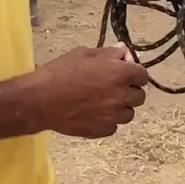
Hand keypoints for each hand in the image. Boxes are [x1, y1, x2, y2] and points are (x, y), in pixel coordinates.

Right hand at [28, 45, 148, 137]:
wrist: (41, 100)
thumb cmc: (61, 71)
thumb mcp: (85, 53)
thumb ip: (109, 54)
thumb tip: (123, 54)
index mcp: (120, 73)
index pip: (142, 75)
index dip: (133, 73)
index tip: (123, 72)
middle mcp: (122, 96)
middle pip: (139, 96)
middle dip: (129, 90)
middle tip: (113, 87)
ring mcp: (113, 116)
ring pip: (129, 114)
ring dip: (120, 107)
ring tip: (103, 102)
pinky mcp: (103, 130)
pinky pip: (114, 126)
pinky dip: (108, 120)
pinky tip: (94, 113)